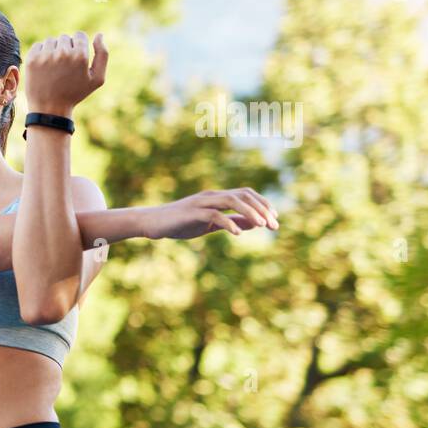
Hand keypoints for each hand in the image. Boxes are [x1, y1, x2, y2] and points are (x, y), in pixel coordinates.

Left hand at [24, 31, 107, 116]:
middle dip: (66, 49)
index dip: (78, 47)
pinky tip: (44, 68)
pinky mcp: (32, 59)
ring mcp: (46, 55)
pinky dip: (41, 53)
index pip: (80, 35)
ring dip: (53, 50)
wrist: (49, 109)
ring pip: (52, 41)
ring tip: (54, 68)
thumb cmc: (75, 94)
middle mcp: (63, 53)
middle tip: (64, 68)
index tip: (75, 60)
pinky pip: (39, 45)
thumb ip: (103, 55)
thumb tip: (99, 34)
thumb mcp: (97, 79)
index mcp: (80, 56)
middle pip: (65, 38)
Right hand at [145, 188, 280, 239]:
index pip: (245, 193)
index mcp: (216, 197)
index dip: (263, 203)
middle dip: (262, 208)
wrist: (152, 223)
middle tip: (274, 225)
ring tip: (262, 226)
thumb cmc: (180, 223)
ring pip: (232, 200)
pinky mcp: (192, 213)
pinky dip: (228, 223)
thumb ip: (230, 221)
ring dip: (250, 212)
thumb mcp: (209, 224)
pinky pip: (214, 215)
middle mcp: (211, 196)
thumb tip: (254, 224)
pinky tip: (238, 234)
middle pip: (243, 195)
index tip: (275, 218)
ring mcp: (201, 203)